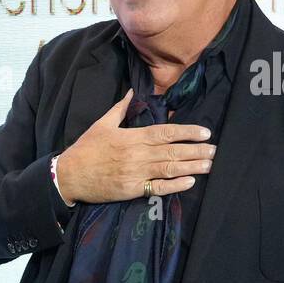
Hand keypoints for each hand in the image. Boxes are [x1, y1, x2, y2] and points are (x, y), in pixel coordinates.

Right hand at [54, 89, 215, 203]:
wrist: (69, 175)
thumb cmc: (85, 149)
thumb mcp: (101, 124)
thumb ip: (119, 109)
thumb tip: (132, 93)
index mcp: (132, 136)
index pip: (165, 132)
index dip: (187, 132)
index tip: (205, 133)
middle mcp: (137, 154)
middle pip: (172, 150)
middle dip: (196, 150)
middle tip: (215, 150)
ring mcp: (135, 173)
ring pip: (169, 168)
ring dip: (192, 166)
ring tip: (209, 165)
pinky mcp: (131, 189)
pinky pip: (158, 187)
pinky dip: (175, 185)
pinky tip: (190, 182)